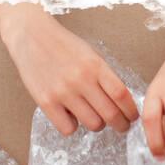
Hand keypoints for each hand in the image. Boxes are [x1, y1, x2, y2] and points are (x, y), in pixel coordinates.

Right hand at [0, 4, 138, 136]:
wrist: (32, 35)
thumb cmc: (64, 44)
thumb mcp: (91, 53)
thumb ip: (105, 75)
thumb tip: (121, 101)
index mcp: (95, 65)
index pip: (121, 95)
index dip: (131, 110)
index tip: (132, 116)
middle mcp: (80, 79)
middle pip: (111, 114)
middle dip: (121, 124)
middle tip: (121, 125)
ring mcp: (62, 92)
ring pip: (93, 124)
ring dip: (98, 124)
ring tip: (95, 117)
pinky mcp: (46, 102)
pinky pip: (68, 129)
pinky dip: (74, 126)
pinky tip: (72, 115)